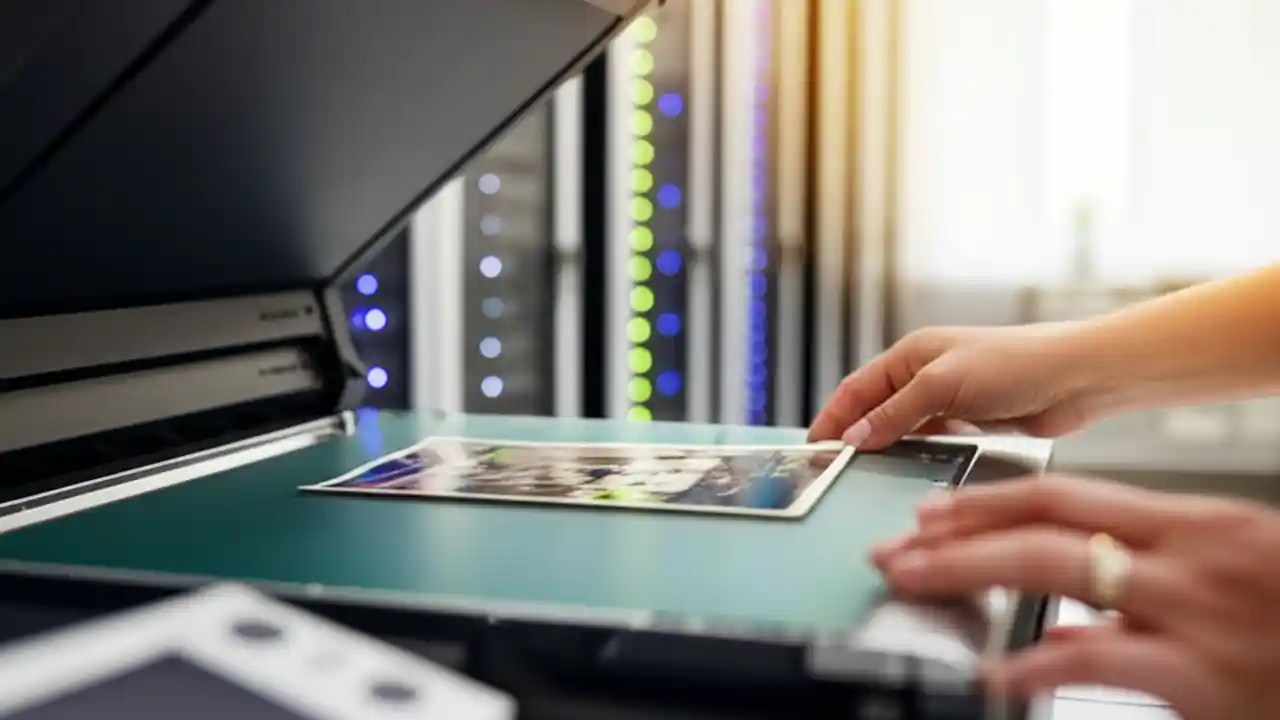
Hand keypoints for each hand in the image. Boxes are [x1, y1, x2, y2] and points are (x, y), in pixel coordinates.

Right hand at [808, 323, 1103, 448]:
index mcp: (911, 354)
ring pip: (902, 426)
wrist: (1078, 376)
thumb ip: (895, 413)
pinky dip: (915, 453)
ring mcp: (948, 396)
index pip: (856, 389)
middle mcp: (925, 373)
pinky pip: (930, 438)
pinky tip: (909, 471)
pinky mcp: (972, 419)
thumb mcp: (943, 386)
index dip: (832, 417)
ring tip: (862, 475)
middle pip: (874, 407)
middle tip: (831, 468)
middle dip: (852, 434)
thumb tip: (854, 437)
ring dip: (883, 447)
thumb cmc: (1014, 365)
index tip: (813, 447)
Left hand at [872, 475, 1279, 719]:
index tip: (931, 511)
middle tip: (896, 548)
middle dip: (955, 532)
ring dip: (967, 572)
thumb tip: (1056, 632)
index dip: (986, 500)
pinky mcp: (1204, 677)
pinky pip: (1098, 661)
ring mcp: (1194, 612)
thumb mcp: (1227, 582)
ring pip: (1055, 571)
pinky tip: (995, 674)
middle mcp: (1188, 556)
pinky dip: (1034, 665)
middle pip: (1043, 523)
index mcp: (1193, 524)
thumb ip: (1141, 591)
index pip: (1063, 495)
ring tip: (914, 581)